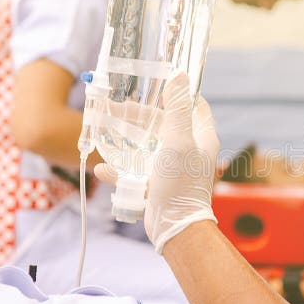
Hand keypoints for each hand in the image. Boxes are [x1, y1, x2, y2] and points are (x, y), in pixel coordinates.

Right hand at [96, 74, 219, 251]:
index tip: (158, 80)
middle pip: (163, 124)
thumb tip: (180, 75)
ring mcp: (172, 168)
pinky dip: (119, 171)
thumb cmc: (181, 183)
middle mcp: (188, 150)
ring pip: (146, 146)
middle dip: (139, 115)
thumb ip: (177, 108)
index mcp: (201, 137)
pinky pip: (135, 174)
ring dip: (126, 138)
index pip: (194, 105)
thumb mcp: (178, 140)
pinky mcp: (157, 186)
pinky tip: (103, 169)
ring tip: (104, 128)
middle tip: (117, 107)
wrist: (177, 228)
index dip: (178, 91)